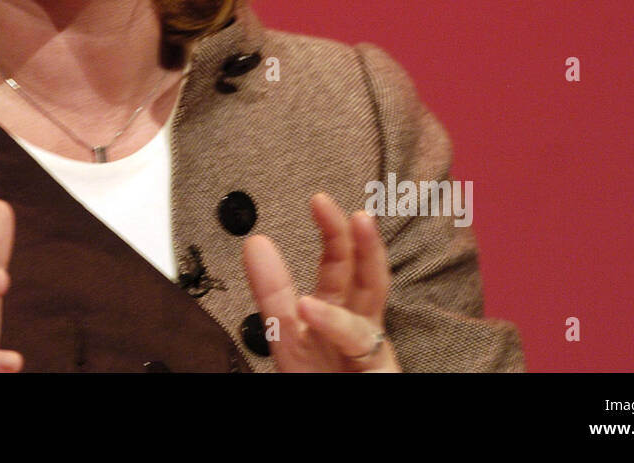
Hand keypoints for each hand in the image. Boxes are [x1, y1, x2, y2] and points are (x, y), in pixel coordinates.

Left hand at [242, 193, 400, 371]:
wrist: (343, 435)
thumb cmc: (323, 383)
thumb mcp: (287, 341)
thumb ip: (272, 295)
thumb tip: (255, 243)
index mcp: (335, 319)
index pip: (336, 269)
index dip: (329, 233)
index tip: (317, 200)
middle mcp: (357, 330)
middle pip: (358, 272)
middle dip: (346, 234)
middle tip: (325, 200)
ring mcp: (371, 351)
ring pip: (374, 296)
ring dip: (368, 256)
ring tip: (357, 219)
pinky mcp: (378, 372)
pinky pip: (356, 344)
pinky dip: (332, 323)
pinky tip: (308, 305)